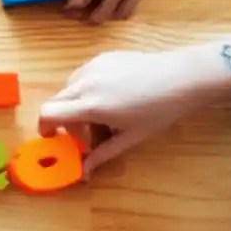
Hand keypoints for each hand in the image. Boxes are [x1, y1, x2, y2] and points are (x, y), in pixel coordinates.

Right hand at [38, 47, 219, 174]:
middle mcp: (85, 83)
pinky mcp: (102, 57)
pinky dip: (86, 89)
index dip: (44, 128)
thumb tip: (85, 172)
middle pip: (55, 102)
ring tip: (100, 113)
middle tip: (85, 132)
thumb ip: (103, 153)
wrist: (185, 76)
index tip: (54, 138)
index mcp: (91, 105)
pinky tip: (111, 95)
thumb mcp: (132, 136)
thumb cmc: (161, 110)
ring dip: (74, 104)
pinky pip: (82, 76)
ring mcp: (92, 66)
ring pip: (68, 88)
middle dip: (63, 120)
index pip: (48, 113)